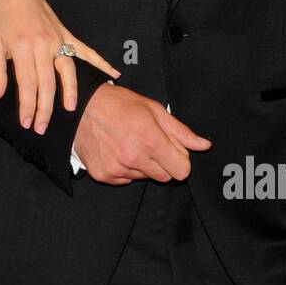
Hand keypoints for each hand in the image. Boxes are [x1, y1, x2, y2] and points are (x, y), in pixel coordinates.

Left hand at [0, 0, 119, 131]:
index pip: (27, 84)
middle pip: (48, 83)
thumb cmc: (2, 19)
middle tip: (42, 127)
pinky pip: (86, 51)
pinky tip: (114, 74)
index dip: (28, 106)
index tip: (27, 123)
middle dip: (45, 108)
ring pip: (68, 71)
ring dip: (70, 92)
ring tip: (71, 110)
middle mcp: (43, 45)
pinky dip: (101, 63)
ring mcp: (58, 40)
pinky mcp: (67, 36)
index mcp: (23, 48)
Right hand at [73, 83, 210, 184]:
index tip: (171, 149)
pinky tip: (116, 150)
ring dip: (142, 165)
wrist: (81, 107)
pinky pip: (125, 180)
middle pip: (164, 177)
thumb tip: (203, 145)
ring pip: (144, 177)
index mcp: (149, 140)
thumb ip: (180, 131)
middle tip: (148, 144)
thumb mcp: (153, 109)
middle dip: (162, 163)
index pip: (182, 170)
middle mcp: (133, 158)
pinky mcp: (103, 175)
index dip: (180, 159)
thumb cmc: (118, 104)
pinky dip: (125, 169)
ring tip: (129, 143)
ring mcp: (117, 168)